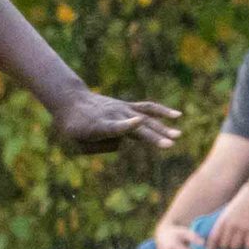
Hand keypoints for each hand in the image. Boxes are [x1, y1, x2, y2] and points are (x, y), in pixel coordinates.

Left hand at [47, 89, 181, 153]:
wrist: (71, 101)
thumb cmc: (71, 128)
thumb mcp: (77, 144)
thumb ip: (101, 147)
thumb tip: (124, 142)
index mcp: (98, 127)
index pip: (114, 127)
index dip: (126, 126)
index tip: (138, 123)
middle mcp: (113, 116)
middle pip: (136, 127)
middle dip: (153, 136)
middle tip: (170, 145)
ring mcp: (122, 110)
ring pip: (145, 119)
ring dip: (162, 127)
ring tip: (178, 135)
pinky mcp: (127, 107)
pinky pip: (147, 108)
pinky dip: (162, 111)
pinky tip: (177, 116)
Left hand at [205, 185, 248, 248]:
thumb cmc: (241, 203)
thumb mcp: (227, 212)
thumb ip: (223, 224)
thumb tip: (217, 238)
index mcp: (223, 220)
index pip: (213, 238)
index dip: (210, 247)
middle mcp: (231, 225)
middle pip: (225, 246)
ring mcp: (243, 228)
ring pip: (236, 247)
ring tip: (239, 246)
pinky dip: (248, 247)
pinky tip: (248, 243)